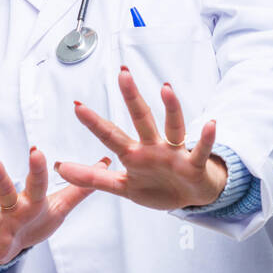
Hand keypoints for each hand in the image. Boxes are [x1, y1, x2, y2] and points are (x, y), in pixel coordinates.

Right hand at [0, 146, 113, 264]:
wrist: (19, 244)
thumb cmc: (38, 219)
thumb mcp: (62, 204)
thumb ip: (82, 187)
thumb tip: (105, 162)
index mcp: (32, 198)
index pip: (36, 181)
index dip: (37, 167)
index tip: (36, 149)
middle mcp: (12, 207)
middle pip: (5, 190)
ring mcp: (0, 224)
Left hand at [54, 66, 228, 211]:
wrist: (192, 198)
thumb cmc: (159, 187)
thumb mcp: (123, 187)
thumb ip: (94, 178)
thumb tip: (61, 168)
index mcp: (134, 154)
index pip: (111, 135)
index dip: (95, 123)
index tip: (77, 106)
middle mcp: (153, 147)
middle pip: (141, 119)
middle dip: (132, 97)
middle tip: (123, 74)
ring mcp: (174, 154)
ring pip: (173, 127)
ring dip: (171, 107)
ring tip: (166, 89)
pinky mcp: (193, 165)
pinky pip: (200, 150)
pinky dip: (206, 138)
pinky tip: (211, 124)